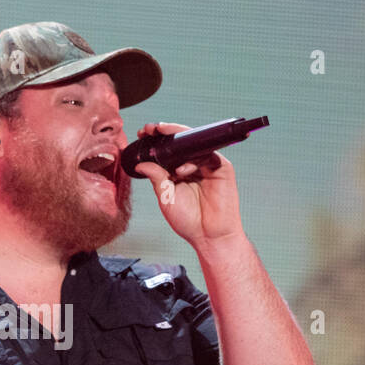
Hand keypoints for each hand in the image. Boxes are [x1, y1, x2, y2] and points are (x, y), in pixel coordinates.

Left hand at [132, 122, 242, 248]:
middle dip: (166, 133)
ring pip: (195, 144)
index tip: (142, 133)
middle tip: (151, 129)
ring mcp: (209, 165)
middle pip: (182, 142)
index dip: (156, 140)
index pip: (168, 149)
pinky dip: (193, 160)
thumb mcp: (166, 197)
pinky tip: (182, 171)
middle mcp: (194, 165)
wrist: (209, 236)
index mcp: (179, 171)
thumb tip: (141, 163)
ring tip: (163, 147)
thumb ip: (156, 177)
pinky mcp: (222, 169)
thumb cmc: (188, 220)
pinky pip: (208, 155)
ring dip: (178, 142)